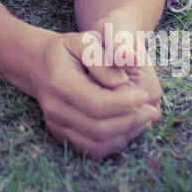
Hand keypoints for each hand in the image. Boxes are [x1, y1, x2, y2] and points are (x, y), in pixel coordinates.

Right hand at [31, 30, 161, 158]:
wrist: (39, 64)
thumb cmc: (68, 50)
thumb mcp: (85, 41)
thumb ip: (103, 58)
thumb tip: (122, 83)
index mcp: (59, 83)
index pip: (97, 104)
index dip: (125, 104)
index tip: (144, 95)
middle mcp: (55, 109)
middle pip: (99, 129)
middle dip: (131, 122)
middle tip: (151, 110)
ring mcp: (57, 126)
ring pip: (98, 144)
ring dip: (126, 135)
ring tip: (144, 119)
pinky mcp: (62, 136)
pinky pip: (93, 150)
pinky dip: (115, 143)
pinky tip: (129, 127)